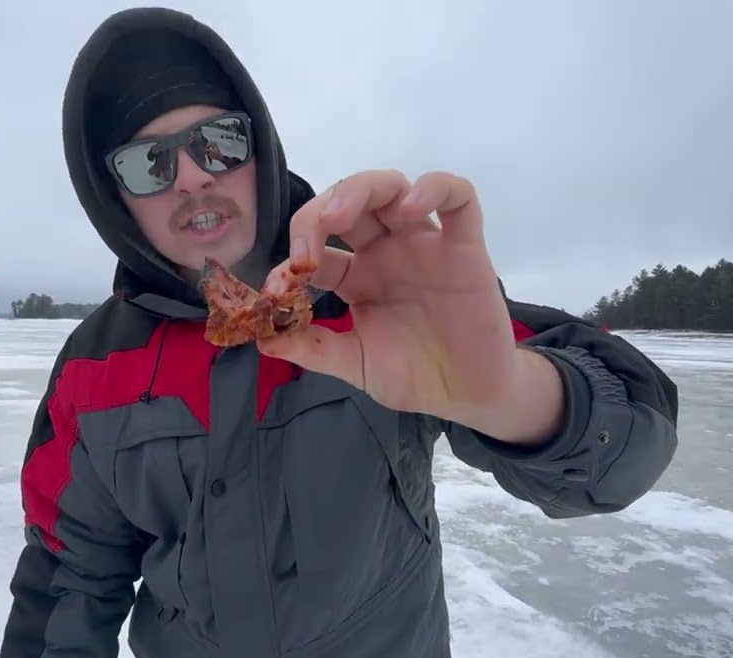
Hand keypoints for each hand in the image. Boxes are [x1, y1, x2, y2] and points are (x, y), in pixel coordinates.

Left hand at [258, 170, 521, 422]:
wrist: (470, 395)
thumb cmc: (415, 376)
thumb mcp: (355, 365)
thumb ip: (314, 349)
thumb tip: (262, 340)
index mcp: (355, 277)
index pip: (314, 249)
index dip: (291, 263)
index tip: (276, 295)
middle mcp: (385, 252)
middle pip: (346, 202)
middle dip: (317, 214)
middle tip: (304, 250)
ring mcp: (424, 245)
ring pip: (391, 187)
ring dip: (360, 189)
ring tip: (340, 216)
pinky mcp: (464, 247)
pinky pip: (457, 198)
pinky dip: (434, 188)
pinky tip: (411, 209)